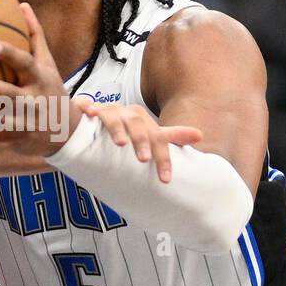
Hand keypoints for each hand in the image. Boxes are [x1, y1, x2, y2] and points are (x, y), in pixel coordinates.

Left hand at [0, 3, 77, 157]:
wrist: (67, 133)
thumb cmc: (51, 90)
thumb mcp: (48, 64)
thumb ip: (34, 36)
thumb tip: (22, 4)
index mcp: (40, 80)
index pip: (25, 64)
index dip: (10, 55)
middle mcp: (32, 103)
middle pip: (9, 95)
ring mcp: (24, 125)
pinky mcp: (14, 142)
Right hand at [78, 100, 201, 182]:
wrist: (94, 115)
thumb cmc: (122, 126)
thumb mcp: (146, 132)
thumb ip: (170, 135)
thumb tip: (200, 135)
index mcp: (141, 119)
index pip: (158, 136)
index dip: (163, 157)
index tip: (165, 179)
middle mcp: (125, 113)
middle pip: (138, 123)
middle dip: (142, 141)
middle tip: (144, 160)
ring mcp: (105, 110)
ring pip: (114, 115)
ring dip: (117, 127)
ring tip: (120, 142)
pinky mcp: (87, 109)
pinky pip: (85, 106)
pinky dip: (86, 108)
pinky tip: (87, 112)